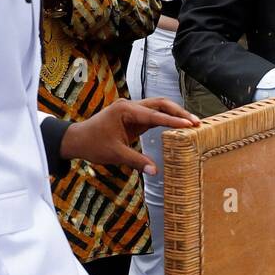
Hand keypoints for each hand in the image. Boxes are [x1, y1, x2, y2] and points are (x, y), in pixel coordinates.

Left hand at [60, 97, 200, 174]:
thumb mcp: (115, 154)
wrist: (77, 140)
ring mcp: (132, 110)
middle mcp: (130, 106)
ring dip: (175, 114)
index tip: (190, 124)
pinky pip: (153, 115)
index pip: (155, 115)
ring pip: (158, 107)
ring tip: (192, 123)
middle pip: (161, 104)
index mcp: (126, 110)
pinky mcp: (133, 117)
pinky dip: (166, 119)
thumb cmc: (93, 145)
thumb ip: (136, 161)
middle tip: (197, 122)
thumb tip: (155, 171)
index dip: (174, 120)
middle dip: (179, 112)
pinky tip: (178, 126)